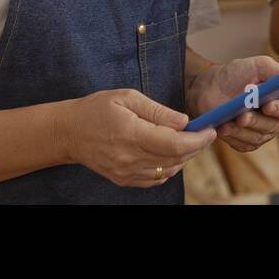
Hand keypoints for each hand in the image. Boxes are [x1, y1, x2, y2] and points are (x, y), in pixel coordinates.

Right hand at [63, 89, 214, 187]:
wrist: (68, 133)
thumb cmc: (97, 109)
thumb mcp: (127, 98)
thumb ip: (158, 111)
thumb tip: (184, 122)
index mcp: (132, 134)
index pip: (174, 144)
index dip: (197, 139)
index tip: (210, 130)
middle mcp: (130, 158)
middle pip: (175, 159)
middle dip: (195, 146)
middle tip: (204, 133)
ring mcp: (126, 172)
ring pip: (168, 171)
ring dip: (184, 157)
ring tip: (187, 140)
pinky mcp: (123, 180)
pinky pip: (155, 179)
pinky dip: (168, 168)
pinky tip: (169, 153)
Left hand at [187, 57, 278, 152]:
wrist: (209, 88)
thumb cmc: (235, 74)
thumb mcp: (256, 65)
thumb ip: (274, 70)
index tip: (267, 106)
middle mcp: (274, 118)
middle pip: (272, 126)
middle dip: (256, 121)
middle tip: (242, 117)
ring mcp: (261, 132)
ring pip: (256, 137)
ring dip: (241, 130)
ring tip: (226, 123)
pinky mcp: (246, 142)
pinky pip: (243, 145)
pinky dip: (233, 137)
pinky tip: (222, 129)